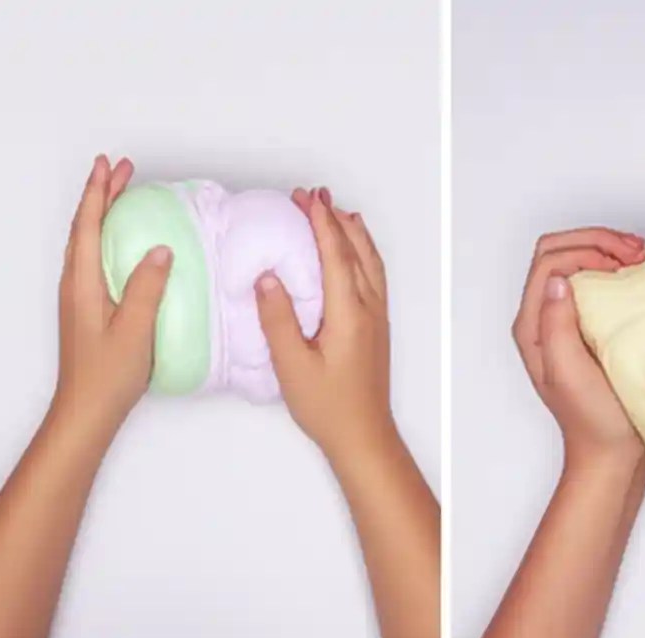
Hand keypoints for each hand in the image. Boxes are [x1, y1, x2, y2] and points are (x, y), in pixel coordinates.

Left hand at [51, 155, 172, 425]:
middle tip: (121, 169)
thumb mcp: (135, 330)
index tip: (108, 165)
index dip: (97, 193)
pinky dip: (105, 238)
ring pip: (87, 242)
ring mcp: (79, 297)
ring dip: (102, 214)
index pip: (87, 226)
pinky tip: (123, 243)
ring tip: (121, 195)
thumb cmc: (107, 376)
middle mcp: (75, 285)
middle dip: (101, 195)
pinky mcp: (86, 309)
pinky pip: (93, 259)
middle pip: (84, 228)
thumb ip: (147, 288)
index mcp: (82, 283)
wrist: (85, 411)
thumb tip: (160, 249)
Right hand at [255, 187, 392, 460]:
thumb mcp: (292, 366)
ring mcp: (377, 316)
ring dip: (352, 231)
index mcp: (347, 314)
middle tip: (311, 195)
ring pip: (369, 260)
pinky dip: (363, 252)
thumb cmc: (327, 406)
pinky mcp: (377, 326)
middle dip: (333, 218)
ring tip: (335, 210)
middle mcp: (368, 308)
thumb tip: (267, 277)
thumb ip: (278, 320)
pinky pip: (374, 274)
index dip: (319, 222)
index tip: (304, 198)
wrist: (363, 435)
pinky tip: (355, 252)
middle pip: (354, 250)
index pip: (334, 255)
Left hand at [512, 228, 644, 468]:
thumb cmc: (592, 420)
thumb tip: (558, 281)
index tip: (622, 264)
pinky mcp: (589, 326)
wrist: (611, 453)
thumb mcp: (569, 373)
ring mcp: (566, 321)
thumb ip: (557, 327)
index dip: (585, 250)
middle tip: (636, 252)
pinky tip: (639, 276)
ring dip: (607, 250)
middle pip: (558, 253)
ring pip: (577, 262)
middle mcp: (544, 318)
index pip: (548, 262)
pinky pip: (596, 282)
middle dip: (596, 241)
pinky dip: (617, 269)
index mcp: (532, 326)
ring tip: (640, 258)